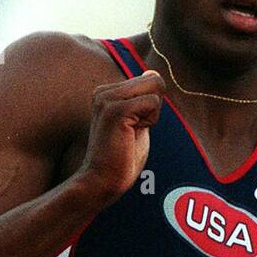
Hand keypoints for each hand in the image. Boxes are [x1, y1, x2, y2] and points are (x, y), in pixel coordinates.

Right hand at [77, 70, 165, 204]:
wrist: (102, 182)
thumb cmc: (120, 159)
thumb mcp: (136, 123)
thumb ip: (144, 101)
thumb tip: (152, 74)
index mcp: (107, 93)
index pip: (149, 80)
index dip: (152, 107)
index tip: (132, 128)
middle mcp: (104, 91)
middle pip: (154, 80)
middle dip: (154, 109)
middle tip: (133, 132)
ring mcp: (108, 98)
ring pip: (154, 87)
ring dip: (152, 115)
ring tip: (130, 134)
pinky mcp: (115, 110)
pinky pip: (152, 102)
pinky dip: (150, 121)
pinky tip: (131, 135)